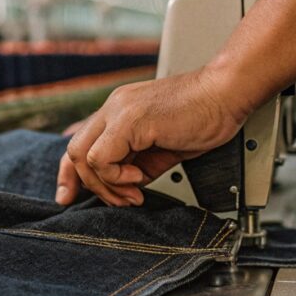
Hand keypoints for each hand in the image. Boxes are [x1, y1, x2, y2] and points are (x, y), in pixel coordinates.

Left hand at [56, 69, 249, 205]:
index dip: (70, 173)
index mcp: (119, 111)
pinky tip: (139, 178)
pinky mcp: (129, 120)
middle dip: (86, 185)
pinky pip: (102, 158)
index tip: (70, 196)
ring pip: (83, 156)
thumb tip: (126, 186)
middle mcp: (114, 107)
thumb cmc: (205, 115)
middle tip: (117, 201)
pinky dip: (116, 177)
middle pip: (74, 151)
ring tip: (134, 191)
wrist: (225, 94)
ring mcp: (119, 111)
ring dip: (106, 185)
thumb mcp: (164, 146)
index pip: (80, 143)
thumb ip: (140, 163)